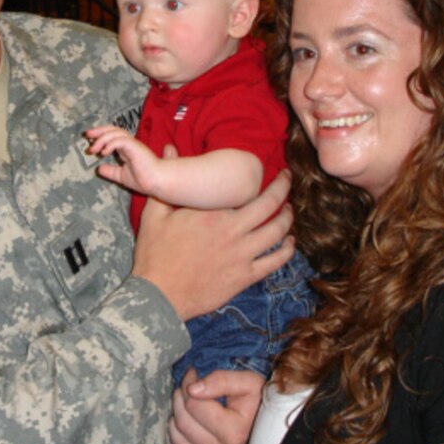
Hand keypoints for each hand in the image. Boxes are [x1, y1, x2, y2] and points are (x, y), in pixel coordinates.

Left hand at [86, 124, 164, 196]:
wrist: (157, 183)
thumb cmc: (144, 180)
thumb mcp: (121, 176)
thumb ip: (111, 171)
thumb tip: (99, 169)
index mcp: (127, 148)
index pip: (112, 135)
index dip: (101, 135)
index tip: (89, 140)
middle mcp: (130, 143)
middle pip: (113, 129)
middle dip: (99, 130)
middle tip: (87, 135)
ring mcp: (133, 144)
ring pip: (115, 133)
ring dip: (102, 139)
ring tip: (93, 149)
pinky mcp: (135, 147)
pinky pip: (120, 140)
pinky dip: (110, 144)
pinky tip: (104, 153)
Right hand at [133, 171, 292, 320]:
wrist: (159, 294)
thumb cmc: (155, 253)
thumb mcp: (155, 213)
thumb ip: (166, 181)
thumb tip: (169, 148)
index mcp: (213, 213)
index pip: (246, 189)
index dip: (260, 179)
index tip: (268, 170)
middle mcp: (233, 231)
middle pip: (270, 206)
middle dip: (282, 189)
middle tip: (286, 179)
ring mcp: (242, 255)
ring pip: (277, 232)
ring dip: (287, 219)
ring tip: (289, 210)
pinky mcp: (244, 277)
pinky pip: (274, 262)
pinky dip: (286, 251)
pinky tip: (289, 243)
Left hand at [169, 368, 264, 443]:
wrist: (269, 426)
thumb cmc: (257, 403)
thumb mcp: (248, 383)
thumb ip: (221, 380)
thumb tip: (192, 388)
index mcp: (236, 433)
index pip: (194, 405)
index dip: (188, 384)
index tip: (192, 375)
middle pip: (184, 423)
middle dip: (179, 400)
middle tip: (186, 389)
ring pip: (178, 442)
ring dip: (176, 420)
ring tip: (186, 408)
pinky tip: (185, 431)